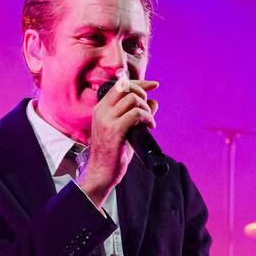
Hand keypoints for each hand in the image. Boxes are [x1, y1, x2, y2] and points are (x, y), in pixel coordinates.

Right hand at [80, 77, 158, 207]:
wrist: (100, 173)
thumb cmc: (112, 154)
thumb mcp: (124, 130)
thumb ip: (136, 115)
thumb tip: (154, 102)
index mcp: (101, 109)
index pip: (120, 85)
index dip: (140, 82)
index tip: (154, 85)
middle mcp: (102, 111)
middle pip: (127, 87)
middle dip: (143, 94)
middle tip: (148, 110)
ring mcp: (107, 120)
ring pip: (133, 99)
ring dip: (146, 108)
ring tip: (149, 122)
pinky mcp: (115, 130)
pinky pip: (136, 113)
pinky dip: (147, 117)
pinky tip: (150, 126)